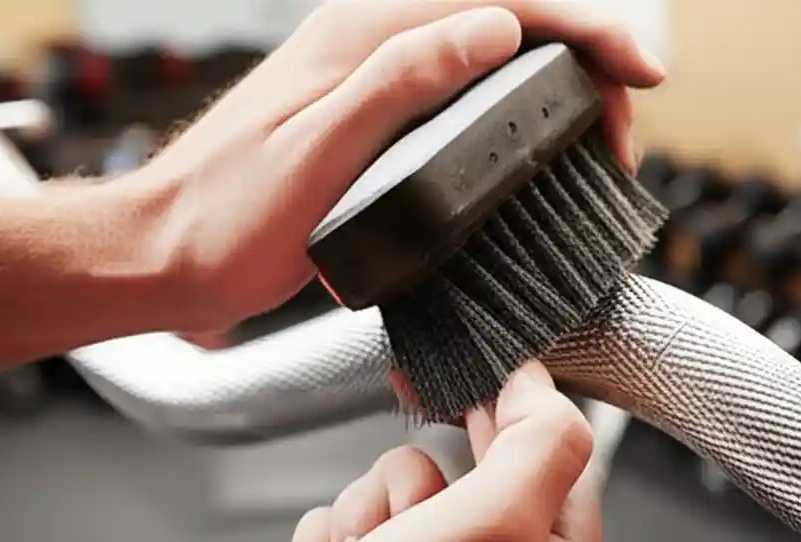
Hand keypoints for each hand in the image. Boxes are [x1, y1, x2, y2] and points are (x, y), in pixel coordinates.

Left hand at [118, 0, 665, 331]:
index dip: (585, 28)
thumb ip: (402, 78)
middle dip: (584, 59)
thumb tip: (492, 28)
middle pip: (505, 21)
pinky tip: (534, 145)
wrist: (162, 256)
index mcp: (362, 35)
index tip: (638, 71)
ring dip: (556, 85)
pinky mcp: (370, 116)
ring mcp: (370, 76)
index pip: (502, 3)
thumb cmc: (226, 219)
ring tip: (596, 140)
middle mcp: (369, 42)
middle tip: (622, 131)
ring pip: (489, 56)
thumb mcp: (318, 151)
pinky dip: (516, 109)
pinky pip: (461, 91)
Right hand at [225, 361, 605, 541]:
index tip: (457, 385)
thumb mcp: (488, 533)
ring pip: (393, 498)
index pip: (548, 449)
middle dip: (407, 490)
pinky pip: (348, 541)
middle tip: (394, 529)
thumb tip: (543, 386)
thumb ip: (535, 447)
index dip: (501, 408)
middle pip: (456, 472)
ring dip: (361, 525)